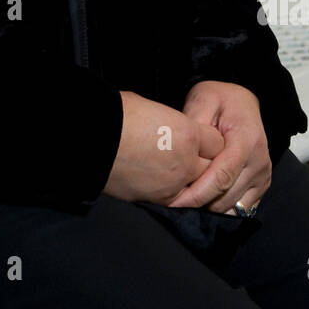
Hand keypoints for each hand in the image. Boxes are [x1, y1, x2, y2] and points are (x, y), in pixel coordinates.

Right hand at [101, 91, 224, 204]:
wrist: (91, 138)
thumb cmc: (117, 115)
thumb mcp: (152, 108)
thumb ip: (170, 123)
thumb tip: (169, 128)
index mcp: (188, 133)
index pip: (217, 142)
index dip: (208, 139)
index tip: (200, 139)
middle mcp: (186, 161)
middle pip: (212, 167)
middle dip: (205, 162)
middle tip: (191, 157)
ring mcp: (172, 184)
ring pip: (197, 187)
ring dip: (192, 181)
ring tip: (177, 172)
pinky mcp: (156, 199)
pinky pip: (177, 200)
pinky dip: (174, 193)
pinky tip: (163, 184)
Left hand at [164, 80, 270, 214]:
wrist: (243, 102)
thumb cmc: (222, 99)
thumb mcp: (204, 99)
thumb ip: (195, 125)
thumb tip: (184, 154)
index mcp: (246, 141)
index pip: (222, 176)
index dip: (197, 194)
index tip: (175, 202)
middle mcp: (260, 162)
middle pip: (226, 196)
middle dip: (199, 203)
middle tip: (174, 199)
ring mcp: (263, 175)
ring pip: (232, 207)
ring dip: (209, 206)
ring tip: (187, 195)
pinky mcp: (262, 185)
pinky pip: (240, 208)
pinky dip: (221, 206)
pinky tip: (204, 195)